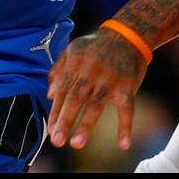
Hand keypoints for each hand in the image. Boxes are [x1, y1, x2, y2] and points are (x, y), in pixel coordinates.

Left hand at [47, 27, 147, 150]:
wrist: (128, 34)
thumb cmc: (96, 44)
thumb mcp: (73, 49)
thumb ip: (59, 70)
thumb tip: (50, 96)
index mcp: (76, 64)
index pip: (63, 92)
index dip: (56, 112)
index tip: (50, 131)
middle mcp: (91, 72)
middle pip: (76, 99)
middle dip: (65, 120)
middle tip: (56, 141)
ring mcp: (110, 80)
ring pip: (97, 105)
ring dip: (86, 125)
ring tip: (77, 143)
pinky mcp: (127, 86)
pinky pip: (127, 109)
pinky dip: (126, 126)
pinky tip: (124, 144)